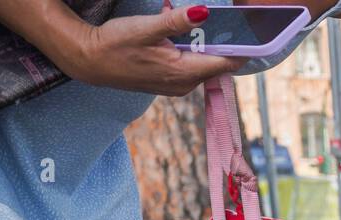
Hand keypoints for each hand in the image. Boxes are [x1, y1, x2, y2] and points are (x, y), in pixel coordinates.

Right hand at [59, 5, 245, 95]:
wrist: (88, 61)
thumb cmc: (115, 44)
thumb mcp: (146, 27)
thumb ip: (177, 21)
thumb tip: (204, 12)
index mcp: (185, 73)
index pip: (226, 63)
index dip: (241, 49)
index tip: (252, 35)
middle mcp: (186, 85)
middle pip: (216, 63)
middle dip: (217, 41)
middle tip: (216, 20)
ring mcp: (177, 87)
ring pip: (202, 64)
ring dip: (199, 44)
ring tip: (186, 25)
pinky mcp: (169, 83)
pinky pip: (189, 66)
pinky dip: (188, 51)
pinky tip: (174, 37)